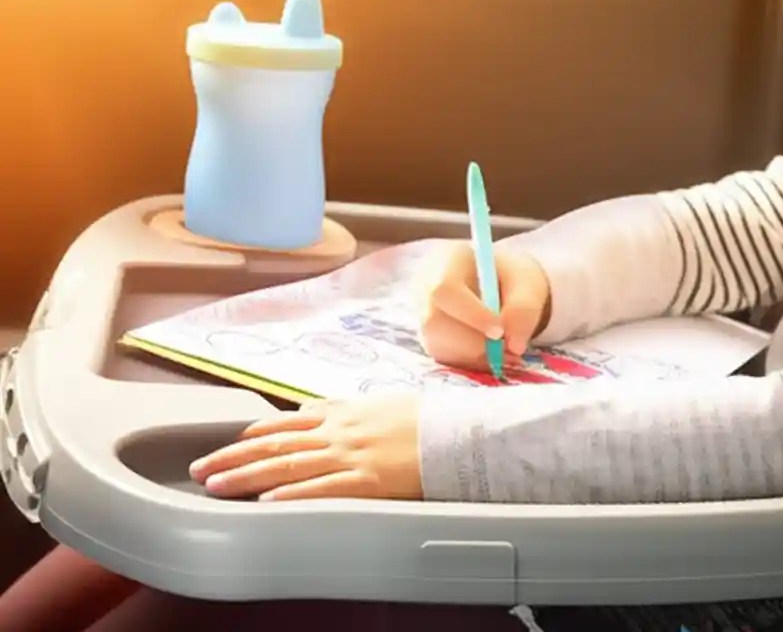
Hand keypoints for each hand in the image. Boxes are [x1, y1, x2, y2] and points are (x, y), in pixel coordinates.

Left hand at [189, 396, 423, 501]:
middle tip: (202, 468)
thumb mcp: (384, 402)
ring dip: (247, 476)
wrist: (460, 432)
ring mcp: (350, 456)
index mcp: (346, 411)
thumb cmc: (429, 419)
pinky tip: (266, 501)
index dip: (255, 432)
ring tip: (217, 486)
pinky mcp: (365, 481)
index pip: (289, 420)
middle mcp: (340, 431)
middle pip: (275, 444)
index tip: (234, 441)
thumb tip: (318, 408)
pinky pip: (320, 489)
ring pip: (287, 465)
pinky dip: (290, 495)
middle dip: (233, 456)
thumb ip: (349, 408)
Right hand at [415, 240, 550, 370]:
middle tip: (506, 348)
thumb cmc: (511, 278)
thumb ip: (524, 309)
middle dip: (473, 342)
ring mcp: (422, 313)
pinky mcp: (429, 337)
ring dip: (475, 354)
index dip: (471, 315)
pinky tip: (492, 352)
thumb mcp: (527, 285)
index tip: (500, 331)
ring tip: (504, 349)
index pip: (445, 289)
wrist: (502, 285)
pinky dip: (472, 361)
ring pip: (438, 344)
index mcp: (447, 260)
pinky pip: (444, 356)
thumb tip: (514, 345)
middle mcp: (425, 285)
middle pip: (434, 321)